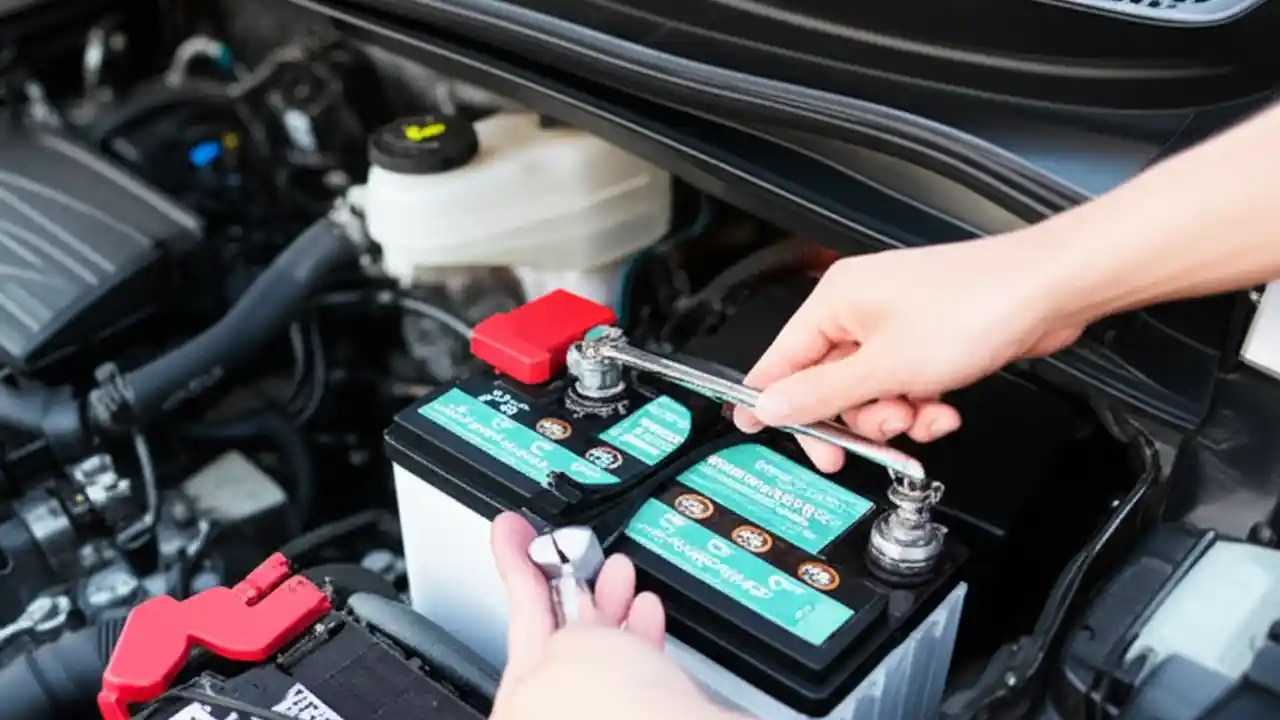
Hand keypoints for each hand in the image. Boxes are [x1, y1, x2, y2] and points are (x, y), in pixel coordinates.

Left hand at [489, 512, 737, 719]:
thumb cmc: (611, 712)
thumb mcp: (570, 643)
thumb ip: (563, 624)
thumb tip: (578, 624)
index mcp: (518, 701)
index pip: (517, 623)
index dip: (517, 567)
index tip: (512, 533)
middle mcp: (554, 713)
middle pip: (559, 640)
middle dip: (569, 585)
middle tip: (568, 548)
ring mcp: (597, 714)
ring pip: (601, 655)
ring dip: (610, 605)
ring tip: (618, 570)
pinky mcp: (640, 716)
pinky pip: (635, 671)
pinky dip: (639, 637)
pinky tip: (646, 611)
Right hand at [735, 232, 1083, 471]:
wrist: (1045, 292)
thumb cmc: (975, 307)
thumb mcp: (886, 368)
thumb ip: (822, 394)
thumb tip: (771, 406)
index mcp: (835, 301)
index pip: (779, 360)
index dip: (772, 402)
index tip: (757, 433)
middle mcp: (857, 308)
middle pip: (826, 384)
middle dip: (853, 418)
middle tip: (863, 446)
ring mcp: (892, 323)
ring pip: (868, 392)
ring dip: (893, 415)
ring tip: (921, 414)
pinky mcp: (922, 338)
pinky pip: (901, 385)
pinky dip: (919, 404)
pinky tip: (942, 408)